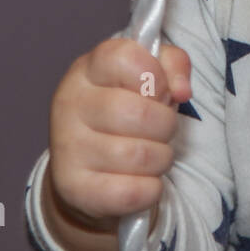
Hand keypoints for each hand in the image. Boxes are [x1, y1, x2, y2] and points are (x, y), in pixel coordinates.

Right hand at [47, 37, 193, 224]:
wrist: (87, 169)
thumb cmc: (126, 112)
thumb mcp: (151, 76)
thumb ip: (173, 64)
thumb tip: (181, 90)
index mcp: (87, 70)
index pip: (126, 58)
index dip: (157, 76)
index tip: (159, 91)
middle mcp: (70, 104)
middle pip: (140, 113)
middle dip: (166, 125)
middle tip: (159, 129)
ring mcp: (68, 148)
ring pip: (140, 156)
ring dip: (161, 158)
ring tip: (151, 154)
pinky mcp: (74, 189)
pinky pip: (133, 192)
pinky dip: (150, 190)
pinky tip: (141, 180)